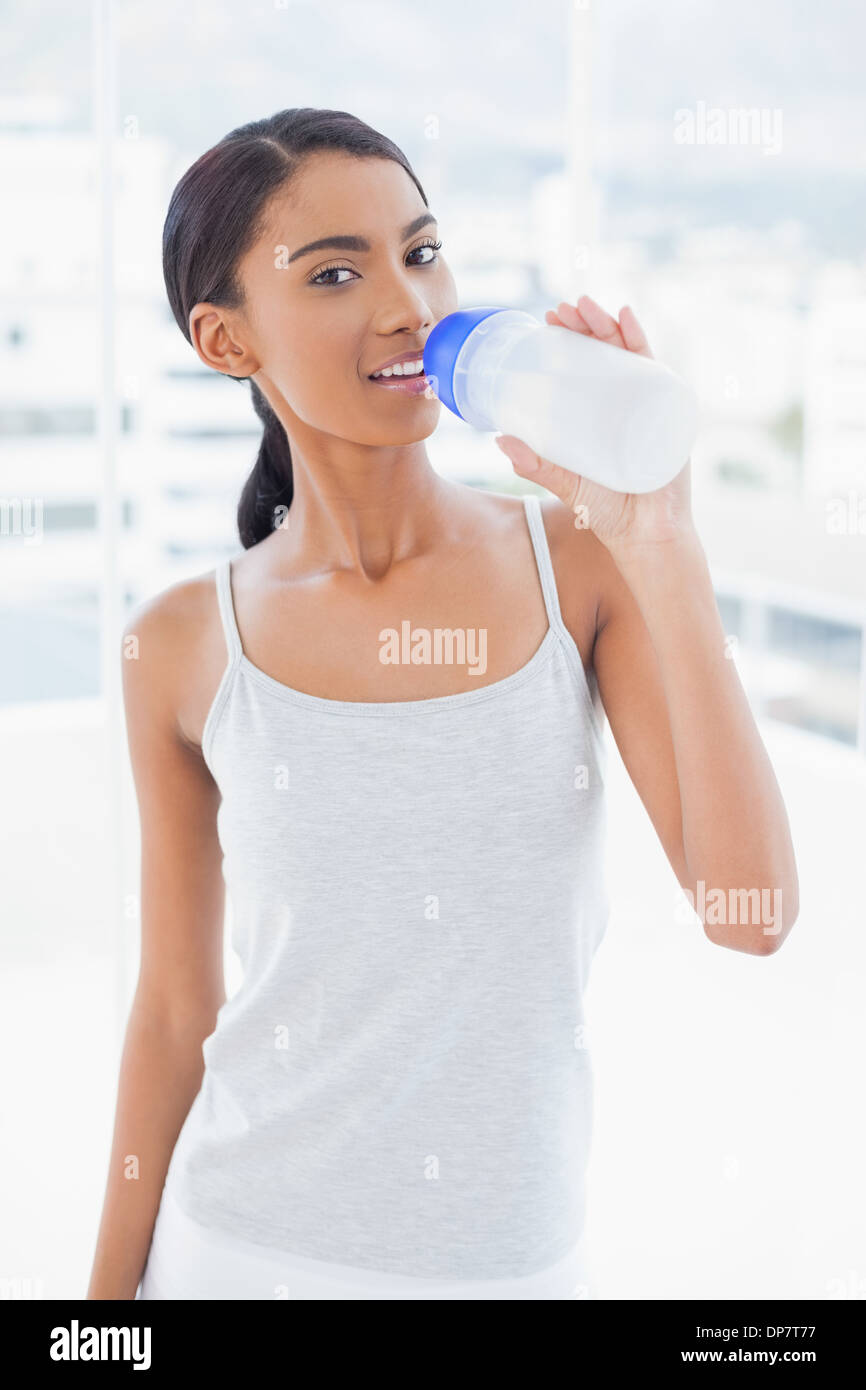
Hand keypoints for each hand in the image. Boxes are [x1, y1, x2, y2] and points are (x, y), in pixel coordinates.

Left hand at [494, 295, 694, 555]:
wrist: (647, 533)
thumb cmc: (608, 511)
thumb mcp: (567, 483)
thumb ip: (537, 465)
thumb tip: (499, 439)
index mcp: (599, 414)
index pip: (584, 366)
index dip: (568, 340)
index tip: (548, 320)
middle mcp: (624, 403)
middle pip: (605, 351)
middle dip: (585, 324)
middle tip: (563, 309)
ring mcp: (648, 403)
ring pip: (628, 352)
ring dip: (608, 323)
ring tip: (586, 305)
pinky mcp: (668, 409)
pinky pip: (656, 368)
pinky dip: (641, 340)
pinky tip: (627, 318)